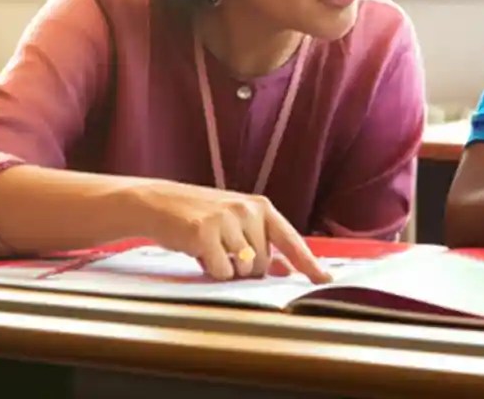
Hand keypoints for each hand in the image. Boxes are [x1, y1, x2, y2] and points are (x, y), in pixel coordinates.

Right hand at [134, 180, 330, 283]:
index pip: (291, 240)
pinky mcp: (204, 233)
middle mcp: (247, 210)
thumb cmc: (200, 217)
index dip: (308, 263)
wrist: (158, 203)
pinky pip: (221, 271)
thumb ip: (262, 244)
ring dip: (228, 269)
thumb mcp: (236, 224)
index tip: (325, 280)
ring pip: (244, 270)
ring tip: (211, 250)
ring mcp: (226, 220)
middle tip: (225, 252)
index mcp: (260, 207)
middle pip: (264, 264)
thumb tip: (286, 270)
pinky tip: (199, 253)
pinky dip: (211, 271)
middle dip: (247, 268)